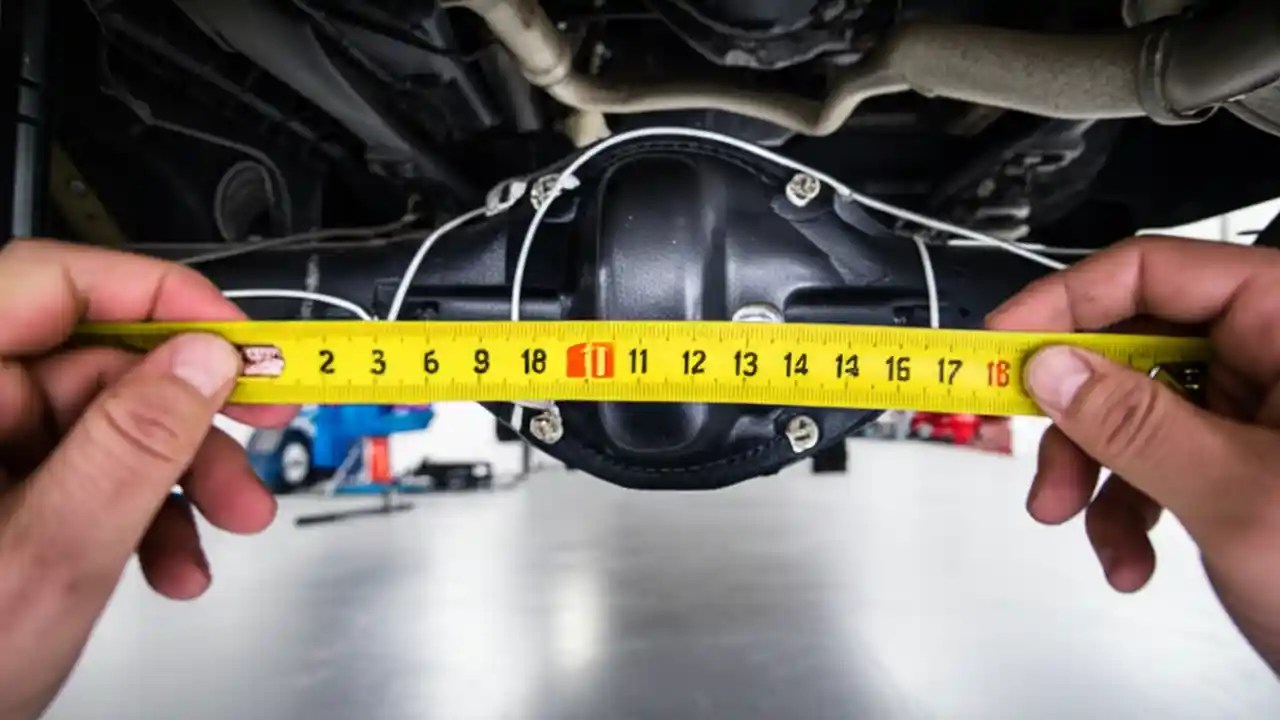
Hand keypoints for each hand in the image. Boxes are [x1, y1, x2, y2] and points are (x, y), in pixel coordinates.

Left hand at [0, 239, 294, 717]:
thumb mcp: (52, 553)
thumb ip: (132, 445)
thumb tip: (202, 360)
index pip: (53, 283)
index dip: (156, 296)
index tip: (236, 338)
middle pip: (96, 363)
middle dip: (191, 414)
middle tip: (265, 424)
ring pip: (108, 425)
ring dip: (181, 475)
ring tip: (229, 524)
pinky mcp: (1, 492)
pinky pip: (90, 474)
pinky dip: (144, 512)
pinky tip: (173, 560)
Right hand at [987, 236, 1279, 670]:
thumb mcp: (1236, 494)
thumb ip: (1135, 422)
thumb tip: (1053, 368)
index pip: (1158, 273)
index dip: (1068, 302)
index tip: (1003, 343)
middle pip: (1137, 346)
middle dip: (1078, 412)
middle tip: (1031, 448)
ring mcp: (1266, 412)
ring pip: (1138, 409)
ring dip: (1094, 471)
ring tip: (1075, 521)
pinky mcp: (1250, 460)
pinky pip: (1162, 460)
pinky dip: (1130, 507)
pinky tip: (1130, 556)